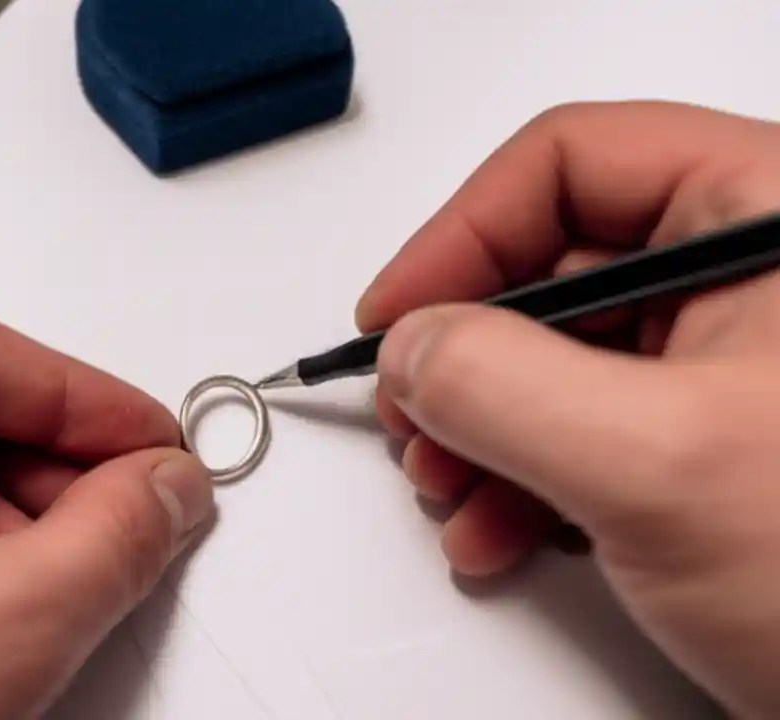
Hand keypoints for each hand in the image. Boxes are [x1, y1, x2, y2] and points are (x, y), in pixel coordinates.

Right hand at [357, 101, 779, 717]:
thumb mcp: (662, 465)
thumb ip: (504, 387)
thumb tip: (414, 348)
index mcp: (771, 220)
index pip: (573, 164)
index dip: (461, 233)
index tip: (395, 312)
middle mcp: (752, 283)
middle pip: (552, 266)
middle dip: (462, 354)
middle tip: (412, 414)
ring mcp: (732, 369)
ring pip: (555, 359)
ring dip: (477, 429)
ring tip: (448, 490)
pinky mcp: (711, 447)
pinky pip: (583, 431)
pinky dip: (520, 480)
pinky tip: (499, 531)